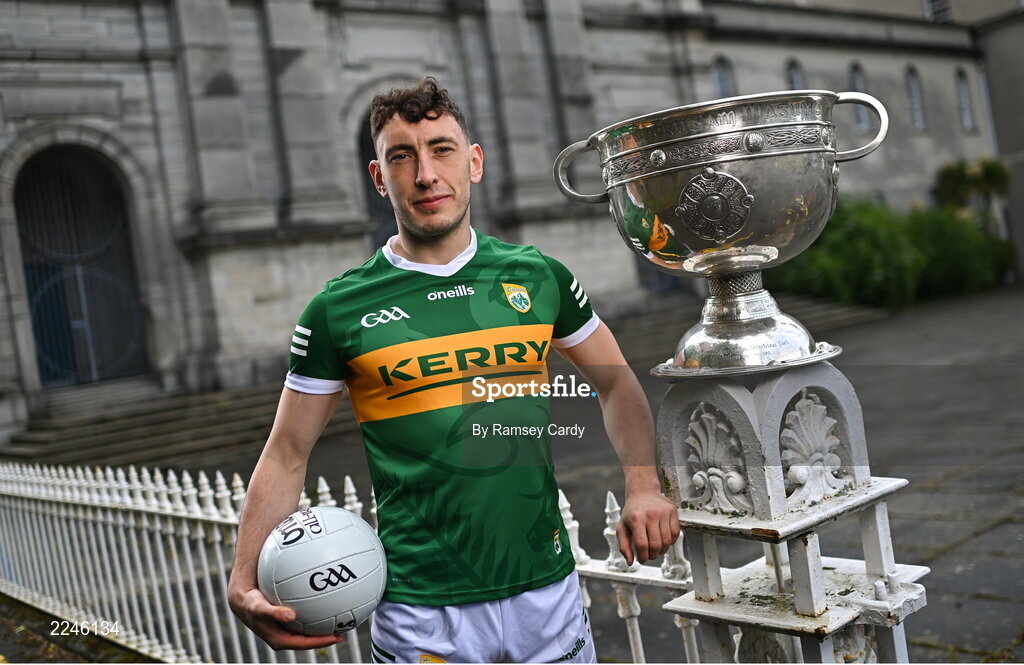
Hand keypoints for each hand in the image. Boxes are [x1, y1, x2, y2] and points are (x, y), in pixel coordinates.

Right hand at [229, 585, 343, 650]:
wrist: (243, 600)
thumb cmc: (251, 604)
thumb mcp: (260, 608)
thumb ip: (274, 613)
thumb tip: (291, 615)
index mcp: (280, 640)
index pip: (305, 644)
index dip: (321, 642)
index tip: (336, 637)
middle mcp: (285, 636)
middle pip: (309, 640)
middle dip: (326, 637)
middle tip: (343, 630)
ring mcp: (286, 630)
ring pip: (307, 631)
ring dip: (322, 627)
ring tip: (339, 620)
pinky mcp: (286, 621)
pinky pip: (304, 620)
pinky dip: (314, 615)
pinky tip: (325, 603)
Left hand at [616, 489, 679, 564]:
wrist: (643, 492)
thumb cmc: (632, 512)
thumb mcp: (622, 527)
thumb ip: (624, 546)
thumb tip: (630, 562)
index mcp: (636, 518)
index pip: (642, 545)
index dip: (642, 557)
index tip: (642, 559)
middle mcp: (650, 514)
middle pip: (655, 545)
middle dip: (653, 555)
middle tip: (649, 556)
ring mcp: (663, 512)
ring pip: (667, 541)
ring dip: (662, 550)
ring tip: (656, 549)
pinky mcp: (672, 511)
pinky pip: (675, 533)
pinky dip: (670, 541)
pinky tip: (663, 540)